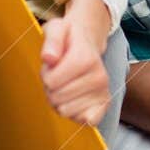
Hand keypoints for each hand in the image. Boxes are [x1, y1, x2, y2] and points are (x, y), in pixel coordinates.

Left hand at [40, 0, 112, 125]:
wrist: (87, 42)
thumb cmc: (69, 37)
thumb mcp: (56, 28)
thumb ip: (51, 40)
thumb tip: (49, 58)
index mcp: (86, 58)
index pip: (50, 82)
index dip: (45, 74)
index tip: (52, 64)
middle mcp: (99, 77)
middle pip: (56, 98)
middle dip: (50, 88)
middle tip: (58, 74)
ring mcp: (103, 92)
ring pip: (65, 111)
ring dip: (59, 100)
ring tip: (66, 83)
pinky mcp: (104, 105)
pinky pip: (82, 121)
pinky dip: (73, 113)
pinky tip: (75, 99)